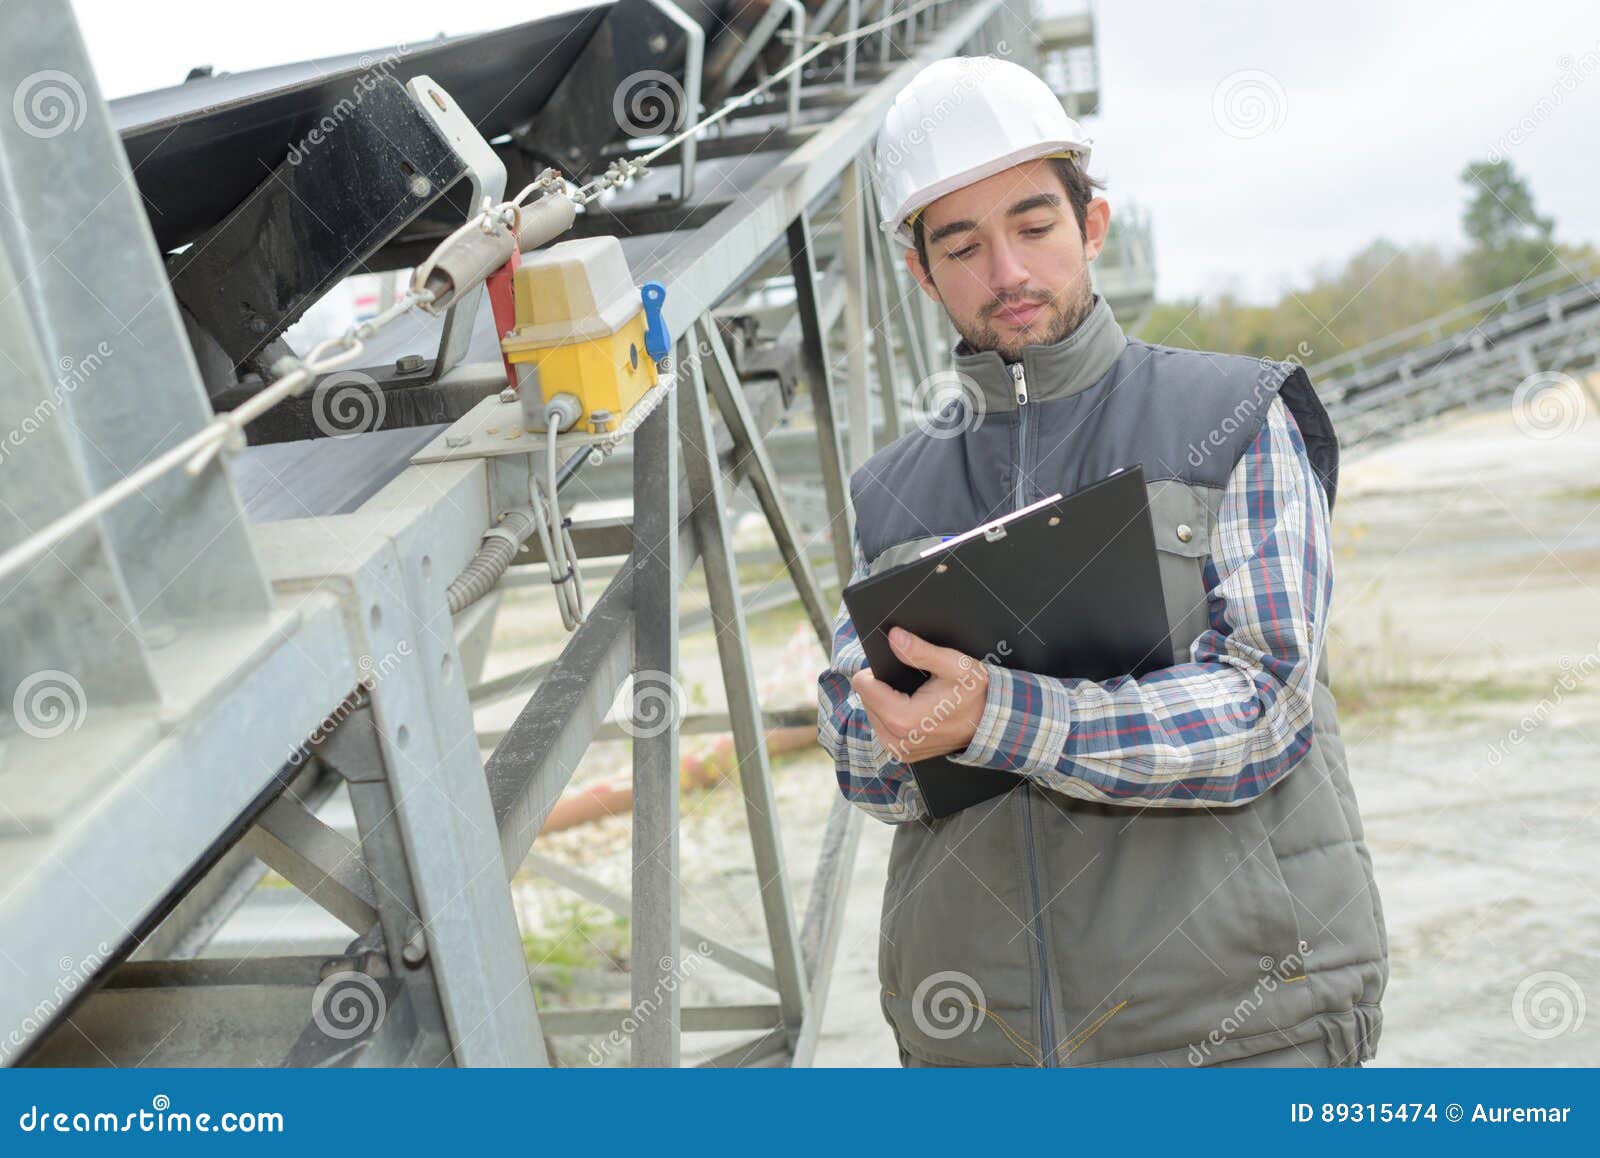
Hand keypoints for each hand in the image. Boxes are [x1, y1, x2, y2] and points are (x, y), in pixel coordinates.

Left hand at [850, 627, 989, 762]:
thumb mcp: (954, 665)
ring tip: (915, 696)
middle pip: (865, 698)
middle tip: (913, 684)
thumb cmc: (975, 694)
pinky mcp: (901, 753)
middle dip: (883, 687)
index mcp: (902, 718)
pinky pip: (882, 727)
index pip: (862, 684)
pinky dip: (893, 715)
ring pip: (872, 712)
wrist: (991, 722)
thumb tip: (895, 637)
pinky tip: (914, 709)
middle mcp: (894, 739)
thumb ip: (921, 651)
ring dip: (887, 701)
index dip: (877, 670)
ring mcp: (897, 749)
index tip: (899, 669)